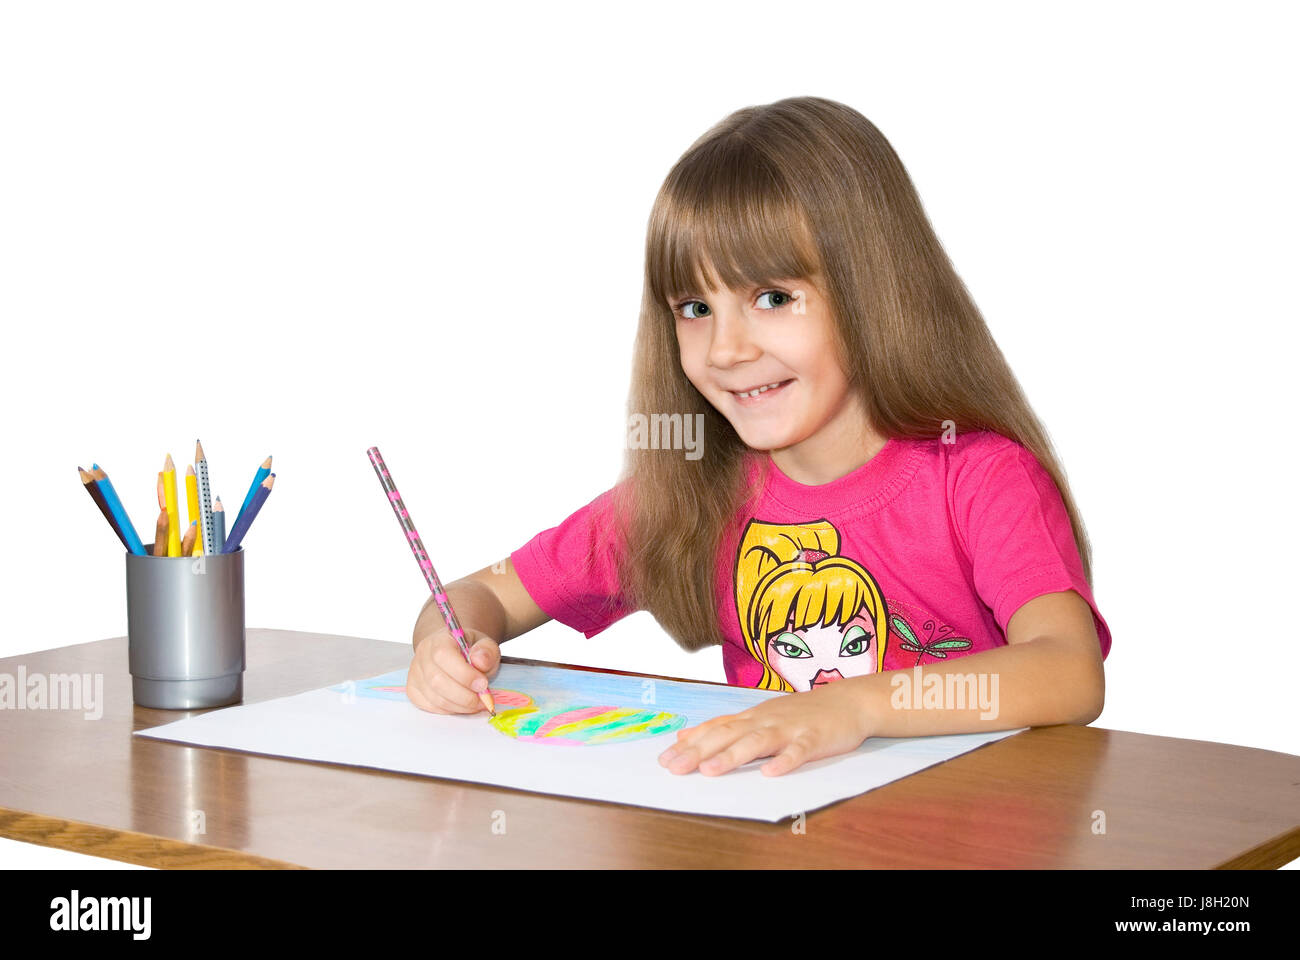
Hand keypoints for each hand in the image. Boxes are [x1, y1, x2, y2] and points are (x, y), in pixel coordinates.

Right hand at [406, 624, 499, 713]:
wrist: (455, 653)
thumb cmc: (470, 650)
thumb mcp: (485, 645)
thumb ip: (486, 652)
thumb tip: (480, 661)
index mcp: (438, 640)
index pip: (444, 656)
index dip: (464, 674)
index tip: (483, 684)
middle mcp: (422, 655)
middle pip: (437, 681)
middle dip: (465, 696)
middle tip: (484, 699)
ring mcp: (414, 674)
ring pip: (435, 698)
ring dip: (460, 706)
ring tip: (477, 703)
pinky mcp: (413, 690)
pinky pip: (430, 707)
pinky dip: (450, 710)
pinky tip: (462, 705)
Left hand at [657, 681, 870, 776]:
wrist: (848, 701)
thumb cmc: (802, 712)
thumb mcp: (759, 716)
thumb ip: (724, 726)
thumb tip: (685, 735)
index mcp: (751, 717)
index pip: (715, 729)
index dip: (690, 745)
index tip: (664, 760)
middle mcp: (765, 720)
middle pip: (728, 735)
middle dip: (699, 752)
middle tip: (674, 768)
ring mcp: (790, 728)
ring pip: (757, 742)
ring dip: (733, 756)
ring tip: (710, 770)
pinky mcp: (815, 739)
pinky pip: (799, 751)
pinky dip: (785, 761)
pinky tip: (772, 773)